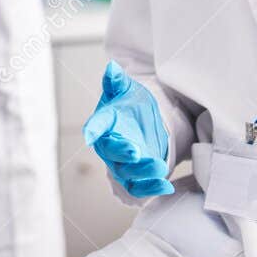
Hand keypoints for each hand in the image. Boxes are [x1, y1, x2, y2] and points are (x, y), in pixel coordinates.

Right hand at [82, 60, 172, 196]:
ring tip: (159, 167)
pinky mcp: (134, 177)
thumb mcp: (126, 89)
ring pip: (127, 173)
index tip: (89, 134)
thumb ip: (117, 81)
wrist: (143, 123)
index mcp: (104, 123)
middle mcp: (109, 146)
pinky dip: (151, 189)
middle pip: (112, 153)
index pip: (97, 125)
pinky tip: (167, 185)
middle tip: (135, 152)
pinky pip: (139, 188)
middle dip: (122, 153)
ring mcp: (121, 164)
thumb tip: (112, 68)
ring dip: (142, 172)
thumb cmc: (130, 104)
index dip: (93, 129)